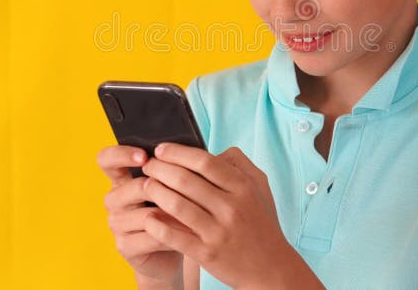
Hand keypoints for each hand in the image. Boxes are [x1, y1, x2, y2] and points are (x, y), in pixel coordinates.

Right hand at [96, 144, 186, 284]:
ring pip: (146, 215)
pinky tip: (188, 232)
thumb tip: (194, 152)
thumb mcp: (177, 184)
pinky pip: (151, 237)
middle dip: (164, 189)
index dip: (121, 155)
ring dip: (174, 214)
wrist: (178, 245)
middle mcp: (115, 199)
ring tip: (195, 212)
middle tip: (186, 190)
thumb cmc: (178, 207)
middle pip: (134, 187)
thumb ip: (179, 166)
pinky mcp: (125, 246)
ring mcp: (117, 224)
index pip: (106, 160)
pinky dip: (173, 234)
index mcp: (122, 178)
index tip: (144, 156)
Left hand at [140, 143, 322, 288]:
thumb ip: (239, 164)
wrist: (272, 268)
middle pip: (186, 180)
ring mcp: (219, 232)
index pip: (204, 161)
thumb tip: (212, 151)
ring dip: (155, 191)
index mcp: (243, 187)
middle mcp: (231, 207)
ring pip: (177, 205)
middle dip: (160, 169)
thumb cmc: (261, 223)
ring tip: (145, 186)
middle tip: (147, 165)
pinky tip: (148, 217)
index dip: (178, 153)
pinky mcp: (207, 254)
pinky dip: (157, 224)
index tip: (161, 149)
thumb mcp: (260, 188)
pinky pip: (174, 236)